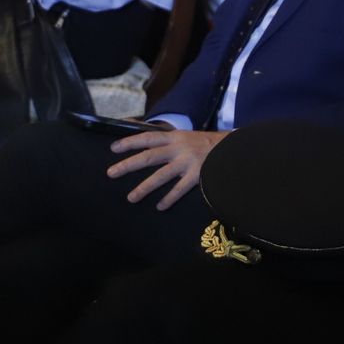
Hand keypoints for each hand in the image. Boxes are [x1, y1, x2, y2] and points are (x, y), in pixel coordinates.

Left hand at [105, 129, 226, 209]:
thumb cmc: (207, 144)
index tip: (113, 148)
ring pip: (161, 176)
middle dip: (128, 165)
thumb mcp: (187, 136)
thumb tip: (147, 142)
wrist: (232, 148)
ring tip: (131, 197)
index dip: (130, 142)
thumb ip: (169, 141)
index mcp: (175, 136)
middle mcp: (179, 148)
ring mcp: (187, 162)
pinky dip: (169, 198)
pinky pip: (179, 189)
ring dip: (144, 187)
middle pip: (149, 156)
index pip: (148, 137)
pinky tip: (160, 206)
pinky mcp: (197, 175)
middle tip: (111, 173)